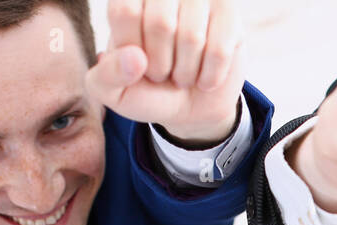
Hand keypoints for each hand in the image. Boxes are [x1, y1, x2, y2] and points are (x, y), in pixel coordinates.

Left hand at [86, 0, 244, 146]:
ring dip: (186, 72)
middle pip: (161, 23)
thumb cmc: (148, 89)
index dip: (132, 49)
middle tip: (162, 72)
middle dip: (161, 64)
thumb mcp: (115, 91)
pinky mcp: (229, 15)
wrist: (190, 104)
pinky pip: (219, 50)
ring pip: (192, 37)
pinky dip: (209, 76)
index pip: (125, 10)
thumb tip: (135, 58)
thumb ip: (107, 77)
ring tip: (182, 74)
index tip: (137, 63)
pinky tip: (204, 78)